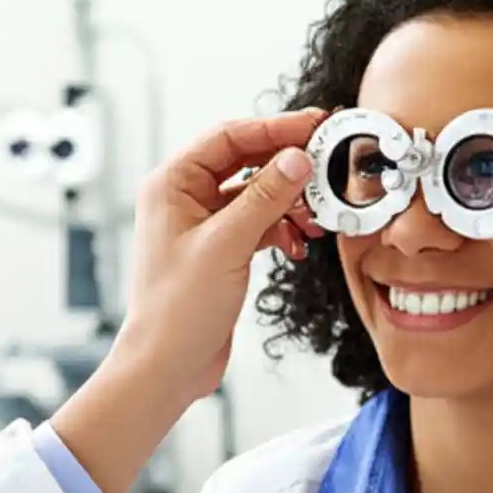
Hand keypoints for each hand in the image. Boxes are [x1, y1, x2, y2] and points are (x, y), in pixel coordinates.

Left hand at [115, 108, 325, 399]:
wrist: (167, 367)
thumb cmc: (176, 310)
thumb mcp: (227, 245)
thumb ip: (265, 198)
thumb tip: (297, 159)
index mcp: (172, 183)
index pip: (229, 137)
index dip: (275, 127)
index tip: (314, 125)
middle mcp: (184, 197)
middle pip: (245, 160)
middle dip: (286, 165)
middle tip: (326, 160)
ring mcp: (203, 223)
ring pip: (256, 193)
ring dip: (288, 201)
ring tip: (316, 213)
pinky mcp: (220, 249)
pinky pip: (258, 222)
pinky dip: (282, 228)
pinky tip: (299, 242)